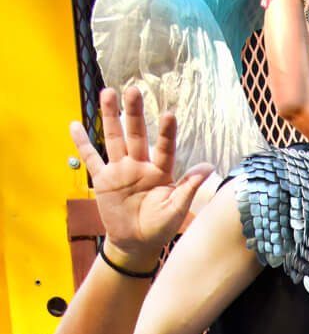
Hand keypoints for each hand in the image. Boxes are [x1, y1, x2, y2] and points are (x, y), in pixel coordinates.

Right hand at [72, 87, 212, 267]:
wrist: (136, 243)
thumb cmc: (160, 227)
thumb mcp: (176, 209)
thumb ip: (189, 187)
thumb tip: (209, 167)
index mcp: (160, 172)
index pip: (165, 148)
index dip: (166, 133)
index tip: (168, 115)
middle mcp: (140, 166)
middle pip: (136, 135)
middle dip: (134, 113)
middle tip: (133, 91)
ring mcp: (120, 170)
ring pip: (114, 139)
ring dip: (110, 117)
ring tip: (108, 93)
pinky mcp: (103, 180)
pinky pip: (91, 159)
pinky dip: (82, 143)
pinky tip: (75, 125)